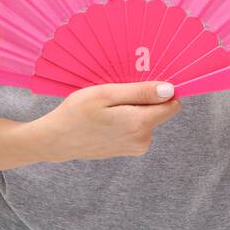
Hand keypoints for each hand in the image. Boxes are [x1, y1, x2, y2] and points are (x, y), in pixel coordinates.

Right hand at [34, 81, 181, 162]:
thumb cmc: (77, 113)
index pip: (172, 104)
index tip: (146, 81)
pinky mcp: (127, 149)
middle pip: (159, 110)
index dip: (163, 90)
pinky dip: (126, 118)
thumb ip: (140, 93)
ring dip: (133, 108)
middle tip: (117, 92)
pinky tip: (107, 116)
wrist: (56, 140)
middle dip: (143, 98)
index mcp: (140, 124)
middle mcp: (142, 140)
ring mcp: (135, 147)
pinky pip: (137, 127)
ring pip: (147, 118)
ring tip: (108, 105)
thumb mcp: (107, 94)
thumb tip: (170, 90)